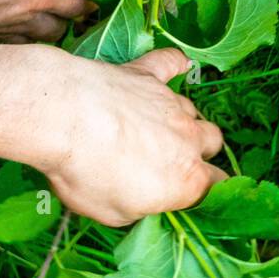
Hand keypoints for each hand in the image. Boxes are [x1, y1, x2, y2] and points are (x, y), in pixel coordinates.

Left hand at [35, 46, 227, 226]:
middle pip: (211, 142)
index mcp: (185, 179)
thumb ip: (138, 209)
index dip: (208, 190)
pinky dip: (175, 66)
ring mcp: (168, 102)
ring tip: (154, 126)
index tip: (194, 193)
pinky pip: (171, 63)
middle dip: (198, 151)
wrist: (61, 117)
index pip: (217, 186)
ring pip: (191, 109)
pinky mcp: (147, 74)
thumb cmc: (83, 173)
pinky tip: (179, 65)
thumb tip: (141, 203)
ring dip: (180, 119)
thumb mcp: (111, 214)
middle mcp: (187, 138)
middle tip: (169, 159)